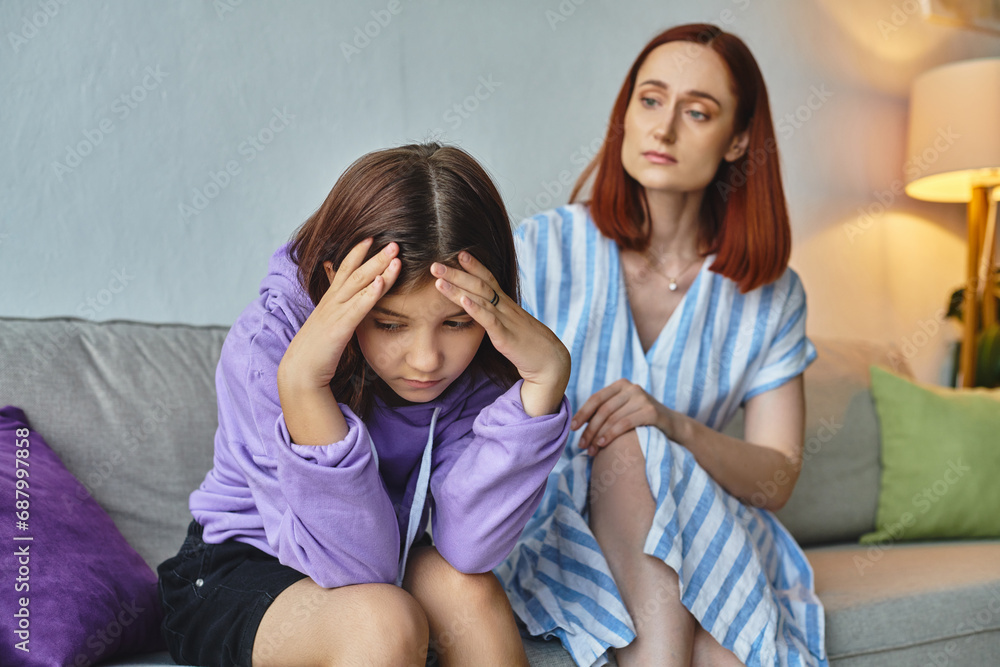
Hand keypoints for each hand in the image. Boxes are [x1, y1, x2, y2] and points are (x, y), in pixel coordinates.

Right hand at [279, 238, 400, 391]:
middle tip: (393, 241)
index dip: (357, 253)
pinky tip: (382, 281)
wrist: (300, 371)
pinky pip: (358, 306)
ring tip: (395, 254)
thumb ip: (340, 315)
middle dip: (375, 255)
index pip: (344, 270)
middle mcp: (332, 302)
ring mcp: (335, 313)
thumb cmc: (316, 352)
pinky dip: (371, 293)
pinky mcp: (340, 327)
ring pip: (359, 284)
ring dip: (378, 267)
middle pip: (355, 272)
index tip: (371, 238)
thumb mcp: (329, 326)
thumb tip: (350, 310)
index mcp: (330, 301)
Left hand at [431, 251, 569, 416]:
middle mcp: (505, 308)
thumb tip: (484, 312)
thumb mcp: (512, 326)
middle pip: (479, 285)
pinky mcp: (506, 337)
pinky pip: (489, 320)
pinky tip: (462, 301)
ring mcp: (506, 321)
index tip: (458, 253)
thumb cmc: (530, 345)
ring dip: (458, 288)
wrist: (551, 361)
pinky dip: (475, 310)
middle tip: (434, 264)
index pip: (489, 279)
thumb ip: (498, 317)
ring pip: (480, 299)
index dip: (474, 266)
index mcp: (506, 305)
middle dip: (456, 273)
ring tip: (439, 280)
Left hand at [572, 379, 674, 455]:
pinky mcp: (651, 411)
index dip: (582, 413)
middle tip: (582, 446)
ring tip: (591, 450)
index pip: (596, 398)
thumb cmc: (642, 421)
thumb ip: (606, 411)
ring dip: (598, 436)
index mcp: (621, 385)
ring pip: (612, 418)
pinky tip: (603, 444)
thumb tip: (579, 424)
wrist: (673, 426)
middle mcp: (631, 388)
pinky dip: (611, 434)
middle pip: (603, 410)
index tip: (573, 428)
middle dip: (590, 429)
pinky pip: (625, 423)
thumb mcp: (624, 410)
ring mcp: (642, 398)